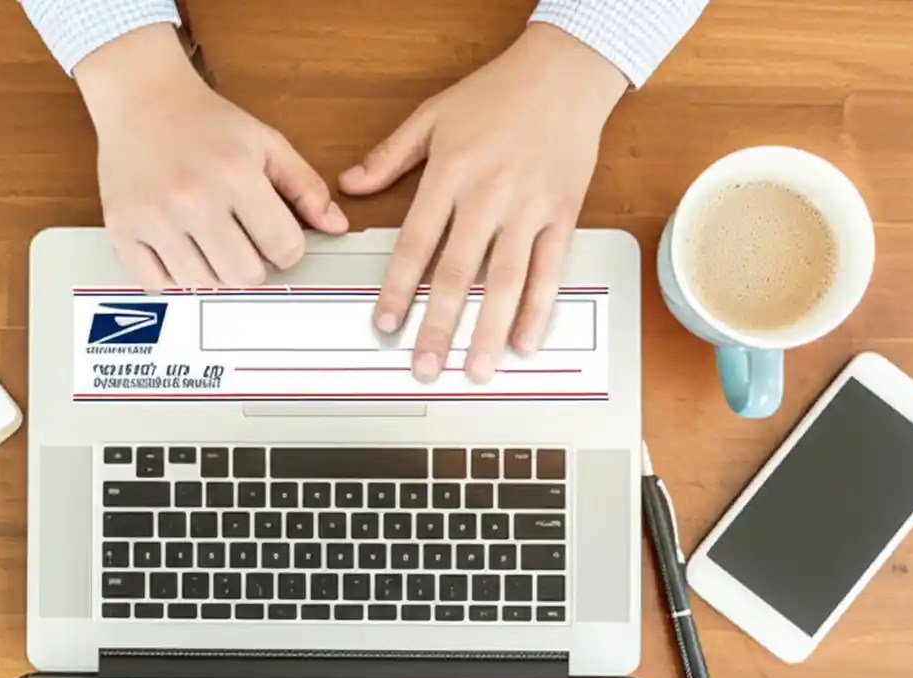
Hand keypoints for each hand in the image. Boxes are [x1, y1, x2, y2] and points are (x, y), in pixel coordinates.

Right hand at [76, 24, 347, 289]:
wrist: (142, 99)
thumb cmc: (205, 122)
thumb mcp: (266, 143)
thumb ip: (306, 186)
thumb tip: (336, 225)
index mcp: (235, 174)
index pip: (283, 247)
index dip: (287, 248)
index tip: (275, 238)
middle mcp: (192, 198)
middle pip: (244, 276)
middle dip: (252, 265)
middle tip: (243, 243)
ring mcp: (154, 217)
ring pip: (202, 284)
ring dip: (212, 272)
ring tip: (209, 243)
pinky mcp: (121, 229)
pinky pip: (157, 283)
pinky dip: (172, 277)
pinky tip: (179, 250)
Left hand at [340, 24, 626, 382]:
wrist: (563, 73)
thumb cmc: (497, 93)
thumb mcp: (432, 115)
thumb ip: (389, 156)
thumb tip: (349, 185)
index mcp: (451, 174)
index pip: (416, 243)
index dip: (398, 288)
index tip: (384, 324)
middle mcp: (489, 196)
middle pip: (458, 273)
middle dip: (440, 326)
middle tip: (425, 366)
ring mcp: (529, 209)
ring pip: (506, 281)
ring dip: (490, 331)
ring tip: (477, 369)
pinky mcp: (562, 214)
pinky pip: (551, 269)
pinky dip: (540, 307)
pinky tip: (526, 340)